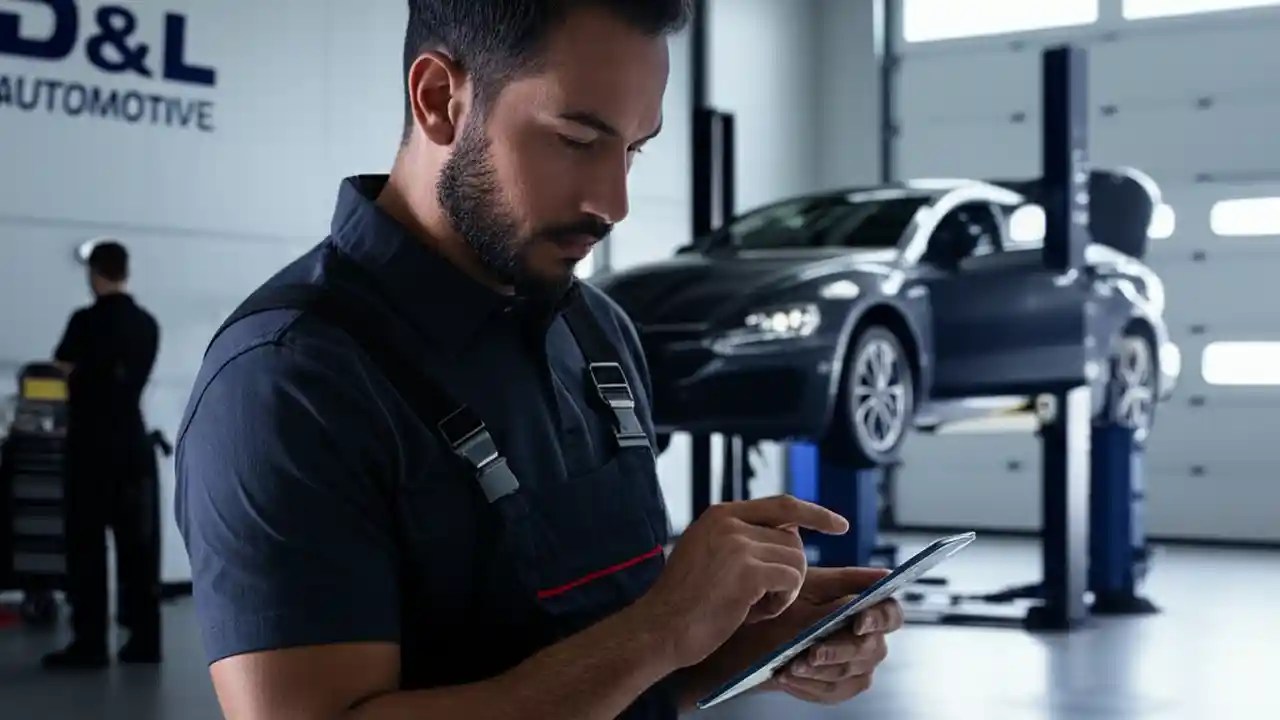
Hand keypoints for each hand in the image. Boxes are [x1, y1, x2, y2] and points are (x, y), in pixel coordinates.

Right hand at [634, 496, 848, 668]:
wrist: (660, 627)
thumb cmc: (685, 602)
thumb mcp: (708, 553)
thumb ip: (741, 540)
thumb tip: (791, 536)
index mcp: (720, 514)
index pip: (782, 505)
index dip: (815, 513)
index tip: (839, 524)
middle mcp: (730, 522)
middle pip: (794, 538)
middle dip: (789, 570)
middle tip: (763, 597)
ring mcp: (739, 544)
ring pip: (796, 560)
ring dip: (784, 589)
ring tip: (754, 605)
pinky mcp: (748, 570)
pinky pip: (791, 580)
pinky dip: (781, 601)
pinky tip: (754, 611)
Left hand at [764, 567, 904, 704]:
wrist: (764, 628)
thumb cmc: (791, 600)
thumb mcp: (809, 589)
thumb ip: (841, 591)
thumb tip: (879, 579)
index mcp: (869, 607)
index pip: (890, 615)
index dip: (879, 619)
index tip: (859, 624)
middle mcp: (871, 639)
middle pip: (867, 649)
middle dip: (837, 651)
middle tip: (812, 654)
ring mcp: (859, 666)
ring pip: (845, 673)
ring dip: (816, 670)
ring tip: (790, 666)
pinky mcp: (842, 686)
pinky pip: (830, 691)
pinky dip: (806, 684)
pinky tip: (786, 676)